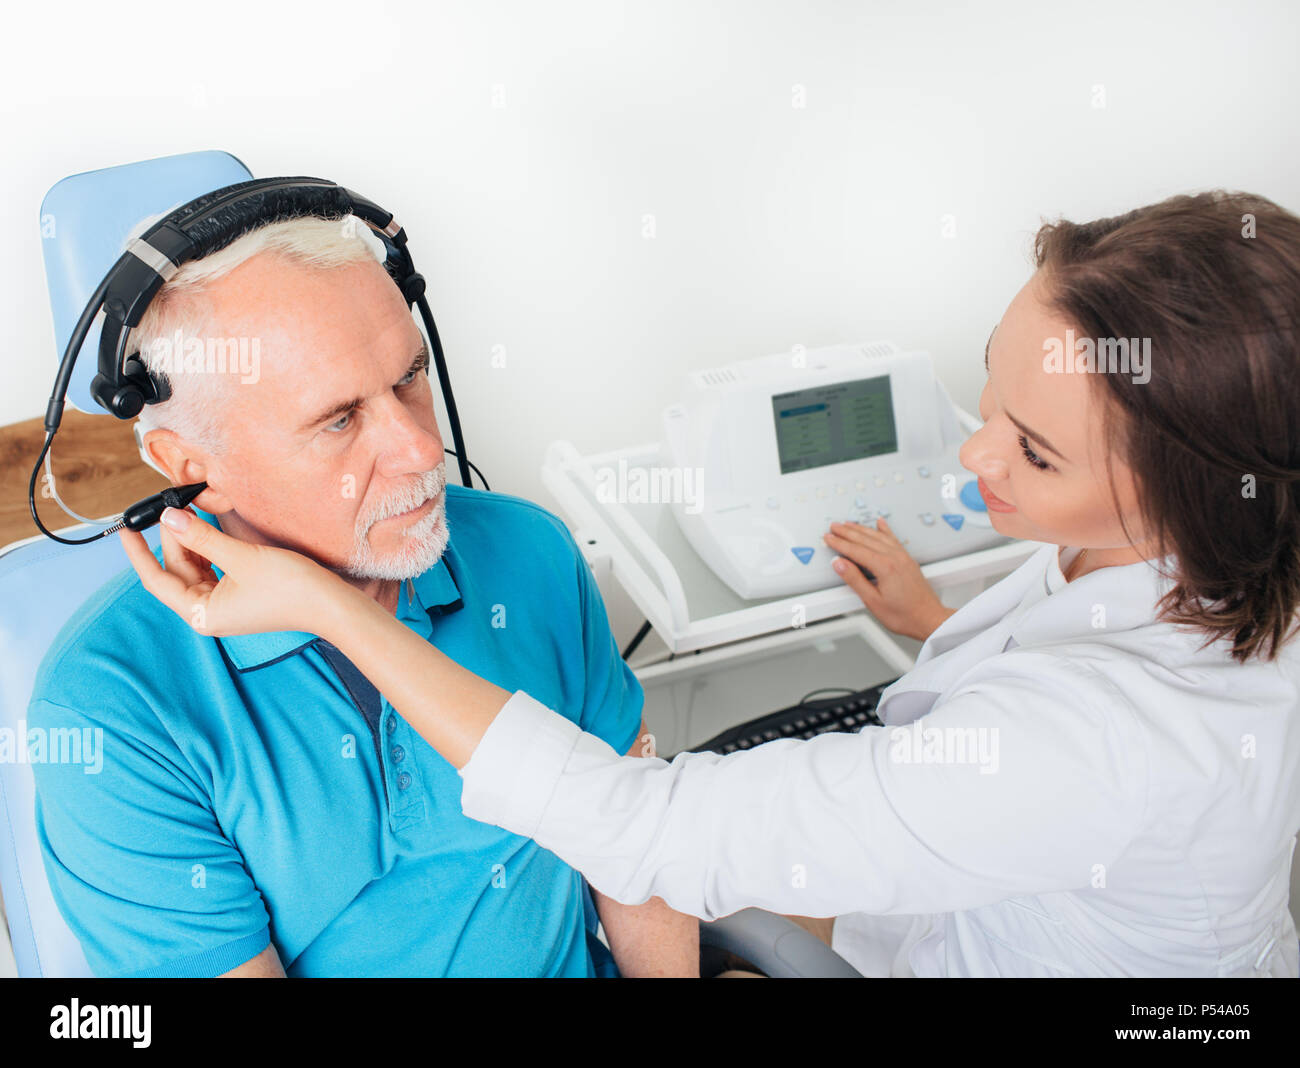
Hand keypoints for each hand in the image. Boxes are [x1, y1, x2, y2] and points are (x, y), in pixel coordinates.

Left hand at [118, 506, 355, 637]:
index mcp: (201, 613)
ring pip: (194, 569)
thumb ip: (201, 537)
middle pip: (176, 572)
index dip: (139, 553)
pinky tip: (208, 530)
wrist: (330, 604)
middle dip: (172, 540)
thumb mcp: (241, 557)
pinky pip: (212, 570)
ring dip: (191, 543)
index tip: (126, 530)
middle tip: (171, 508)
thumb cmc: (290, 589)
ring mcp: (224, 605)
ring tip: (189, 514)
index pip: (156, 581)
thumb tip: (170, 518)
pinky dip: (208, 550)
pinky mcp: (239, 596)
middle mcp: (208, 613)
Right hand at [822, 518, 951, 640]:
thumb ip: (855, 580)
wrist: (929, 619)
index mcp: (885, 567)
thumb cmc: (905, 615)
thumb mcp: (873, 601)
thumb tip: (839, 564)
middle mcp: (895, 557)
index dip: (839, 543)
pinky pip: (894, 538)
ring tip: (849, 524)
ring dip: (861, 529)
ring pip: (878, 536)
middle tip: (834, 527)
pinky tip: (880, 523)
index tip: (829, 538)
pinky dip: (884, 529)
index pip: (856, 550)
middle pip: (866, 539)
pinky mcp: (908, 559)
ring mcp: (903, 557)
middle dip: (847, 532)